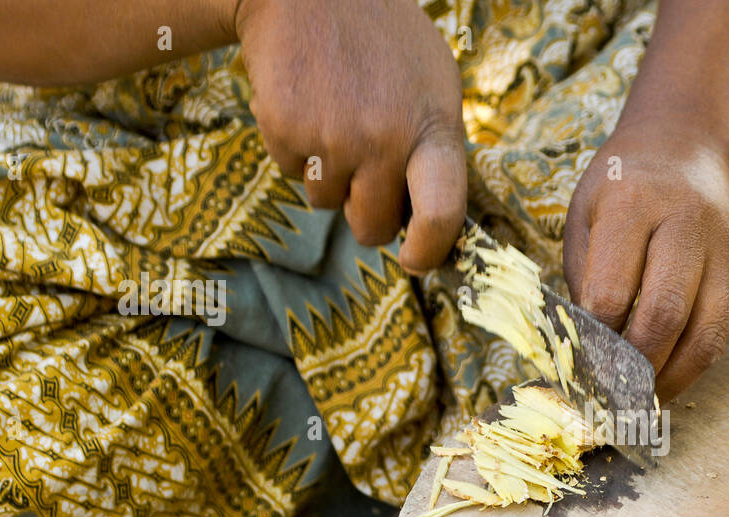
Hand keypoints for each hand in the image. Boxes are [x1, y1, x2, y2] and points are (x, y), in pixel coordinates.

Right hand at [235, 0, 465, 269]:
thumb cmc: (383, 44)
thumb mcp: (434, 86)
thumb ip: (436, 151)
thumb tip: (434, 223)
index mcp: (434, 130)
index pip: (442, 214)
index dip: (429, 251)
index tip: (414, 260)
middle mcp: (387, 140)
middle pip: (373, 228)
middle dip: (367, 216)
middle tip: (364, 176)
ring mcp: (334, 138)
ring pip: (327, 204)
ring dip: (328, 176)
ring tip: (335, 117)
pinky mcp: (286, 130)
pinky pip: (290, 174)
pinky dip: (295, 150)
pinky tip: (307, 104)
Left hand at [563, 123, 728, 399]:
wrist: (689, 147)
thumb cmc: (621, 188)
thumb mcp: (584, 215)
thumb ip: (583, 279)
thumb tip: (584, 353)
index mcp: (633, 203)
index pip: (612, 291)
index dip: (593, 340)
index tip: (577, 369)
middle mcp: (686, 224)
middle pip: (665, 315)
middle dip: (633, 367)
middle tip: (608, 397)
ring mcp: (721, 250)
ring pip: (705, 335)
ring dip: (670, 379)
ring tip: (639, 402)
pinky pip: (718, 333)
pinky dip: (690, 367)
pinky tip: (663, 381)